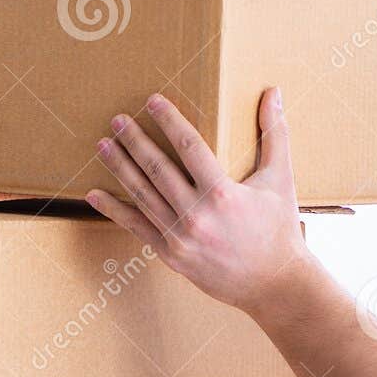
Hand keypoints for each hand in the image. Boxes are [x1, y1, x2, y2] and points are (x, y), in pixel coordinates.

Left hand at [85, 87, 313, 317]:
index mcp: (222, 193)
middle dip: (134, 141)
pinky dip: (114, 210)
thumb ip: (275, 133)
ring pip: (142, 195)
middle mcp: (197, 215)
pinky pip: (137, 228)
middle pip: (157, 169)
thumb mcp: (281, 179)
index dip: (169, 120)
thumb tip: (274, 92)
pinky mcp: (171, 255)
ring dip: (120, 168)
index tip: (152, 101)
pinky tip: (95, 195)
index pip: (188, 146)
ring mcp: (180, 237)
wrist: (274, 285)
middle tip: (117, 120)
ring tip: (103, 146)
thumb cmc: (279, 229)